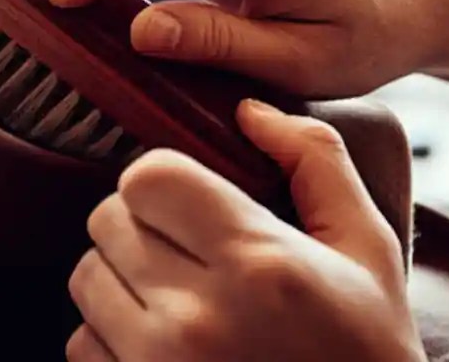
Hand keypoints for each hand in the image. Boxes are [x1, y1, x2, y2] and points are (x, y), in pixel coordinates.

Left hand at [66, 100, 423, 361]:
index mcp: (258, 263)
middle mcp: (197, 317)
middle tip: (188, 251)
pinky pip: (80, 343)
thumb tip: (249, 110)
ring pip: (86, 278)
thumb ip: (316, 161)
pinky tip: (163, 346)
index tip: (191, 200)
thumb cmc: (365, 350)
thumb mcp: (367, 249)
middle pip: (107, 220)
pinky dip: (110, 338)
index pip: (146, 178)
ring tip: (178, 297)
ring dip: (121, 278)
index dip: (164, 180)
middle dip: (142, 224)